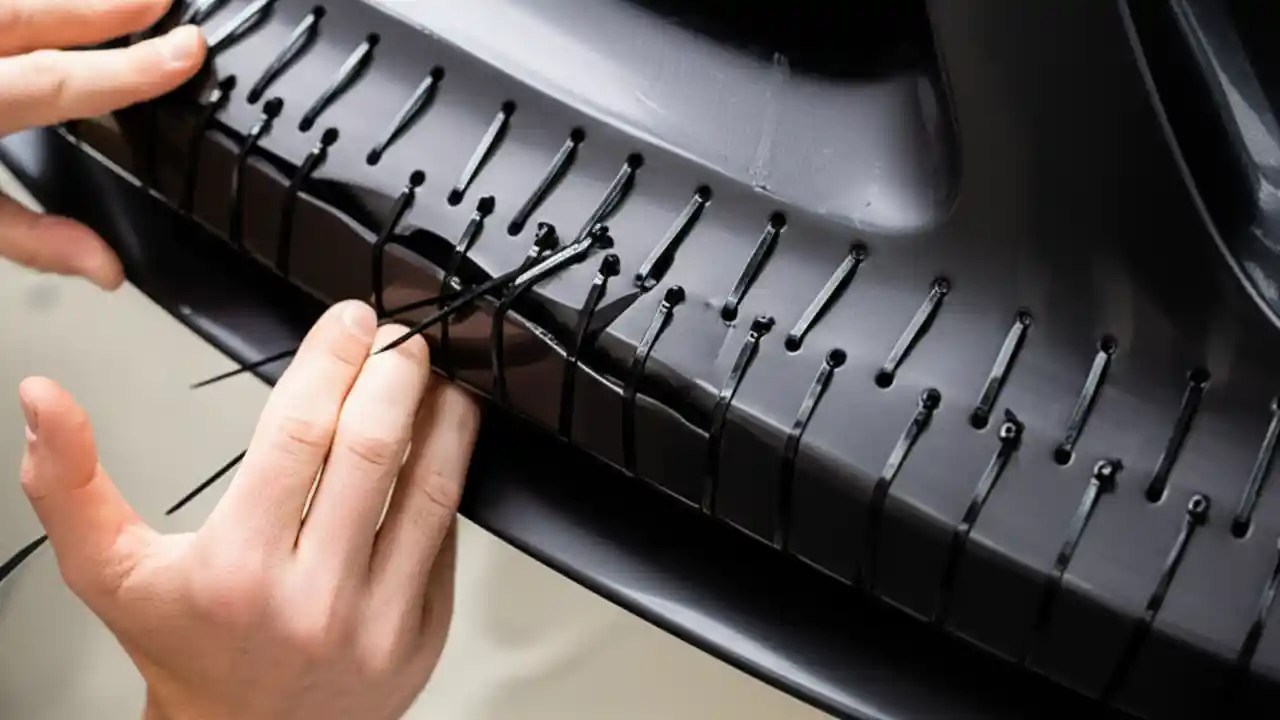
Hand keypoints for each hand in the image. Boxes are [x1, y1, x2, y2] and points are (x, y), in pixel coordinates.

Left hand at [0, 0, 205, 288]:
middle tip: (160, 3)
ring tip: (116, 0)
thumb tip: (108, 267)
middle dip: (101, 8)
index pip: (59, 81)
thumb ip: (30, 237)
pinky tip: (46, 10)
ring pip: (9, 2)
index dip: (131, 69)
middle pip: (29, 16)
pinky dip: (26, 8)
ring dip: (66, 2)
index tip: (189, 51)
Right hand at [17, 301, 481, 719]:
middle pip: (372, 449)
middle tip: (397, 336)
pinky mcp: (423, 631)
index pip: (298, 433)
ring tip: (434, 376)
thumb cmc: (186, 650)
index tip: (347, 322)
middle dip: (393, 373)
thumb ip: (70, 485)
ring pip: (430, 489)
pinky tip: (444, 441)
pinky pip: (449, 536)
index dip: (330, 361)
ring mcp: (379, 618)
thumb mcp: (108, 574)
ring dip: (441, 417)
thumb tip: (44, 402)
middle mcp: (315, 596)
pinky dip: (450, 476)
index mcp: (239, 570)